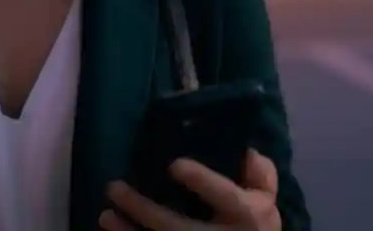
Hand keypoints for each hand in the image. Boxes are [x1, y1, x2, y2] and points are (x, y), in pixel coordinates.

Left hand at [99, 148, 280, 230]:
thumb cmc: (258, 227)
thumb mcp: (267, 198)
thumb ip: (259, 172)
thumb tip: (243, 150)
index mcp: (245, 214)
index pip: (224, 196)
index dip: (201, 181)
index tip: (174, 164)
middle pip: (177, 227)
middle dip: (143, 209)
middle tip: (114, 187)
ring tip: (105, 216)